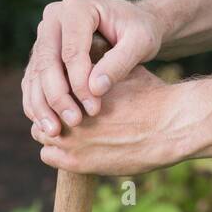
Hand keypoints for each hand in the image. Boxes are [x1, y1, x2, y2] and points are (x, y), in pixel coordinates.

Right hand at [22, 0, 163, 136]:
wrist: (134, 25)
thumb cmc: (141, 30)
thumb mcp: (141, 42)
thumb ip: (119, 63)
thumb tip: (95, 89)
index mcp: (77, 6)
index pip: (72, 50)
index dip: (80, 83)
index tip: (94, 108)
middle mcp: (54, 17)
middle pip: (47, 62)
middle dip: (58, 97)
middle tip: (74, 123)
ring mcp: (45, 34)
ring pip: (36, 73)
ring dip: (42, 105)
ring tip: (55, 131)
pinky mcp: (42, 52)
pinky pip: (33, 79)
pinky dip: (38, 103)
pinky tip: (47, 124)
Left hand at [29, 63, 189, 176]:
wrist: (171, 127)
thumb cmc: (152, 96)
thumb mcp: (127, 70)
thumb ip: (103, 63)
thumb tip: (92, 49)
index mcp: (77, 85)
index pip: (49, 84)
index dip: (58, 89)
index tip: (67, 94)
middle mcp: (68, 110)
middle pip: (44, 108)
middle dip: (53, 109)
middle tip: (68, 112)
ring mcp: (69, 137)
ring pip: (41, 133)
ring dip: (53, 131)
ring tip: (72, 130)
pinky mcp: (76, 162)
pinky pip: (47, 156)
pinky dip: (56, 151)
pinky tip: (76, 147)